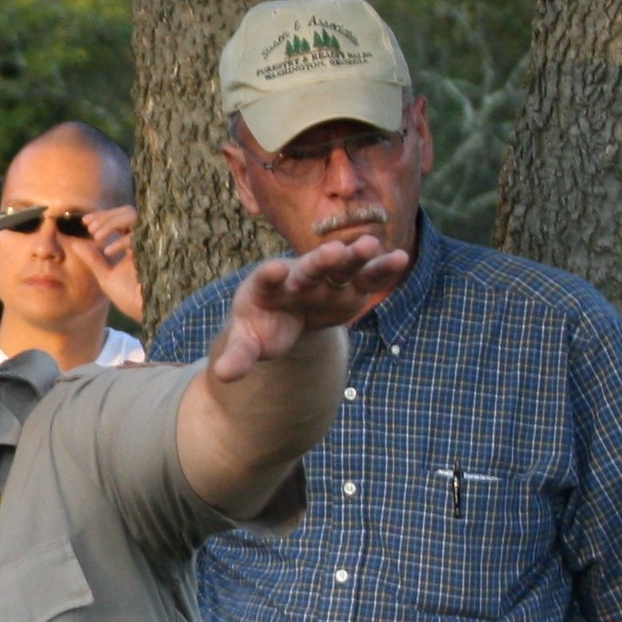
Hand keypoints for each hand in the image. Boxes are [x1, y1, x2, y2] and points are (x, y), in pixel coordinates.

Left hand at [87, 205, 145, 322]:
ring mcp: (150, 243)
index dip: (102, 216)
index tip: (84, 221)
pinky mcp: (156, 249)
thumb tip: (76, 243)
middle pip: (127, 212)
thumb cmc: (129, 297)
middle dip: (106, 217)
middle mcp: (142, 240)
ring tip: (97, 236)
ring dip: (112, 223)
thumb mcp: (105, 276)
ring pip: (133, 216)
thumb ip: (92, 259)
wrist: (146, 312)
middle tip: (90, 228)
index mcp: (132, 243)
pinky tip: (109, 252)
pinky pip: (139, 235)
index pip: (119, 219)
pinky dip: (122, 241)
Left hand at [207, 235, 413, 379]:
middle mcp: (296, 278)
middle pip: (308, 268)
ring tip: (370, 245)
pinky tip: (401, 258)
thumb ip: (238, 356)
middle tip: (332, 252)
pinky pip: (367, 277)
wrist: (286, 318)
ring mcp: (325, 281)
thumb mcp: (248, 343)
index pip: (265, 280)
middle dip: (320, 261)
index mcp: (265, 288)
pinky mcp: (349, 288)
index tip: (274, 270)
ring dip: (354, 256)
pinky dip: (382, 268)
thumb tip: (221, 376)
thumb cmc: (262, 329)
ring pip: (341, 266)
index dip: (270, 276)